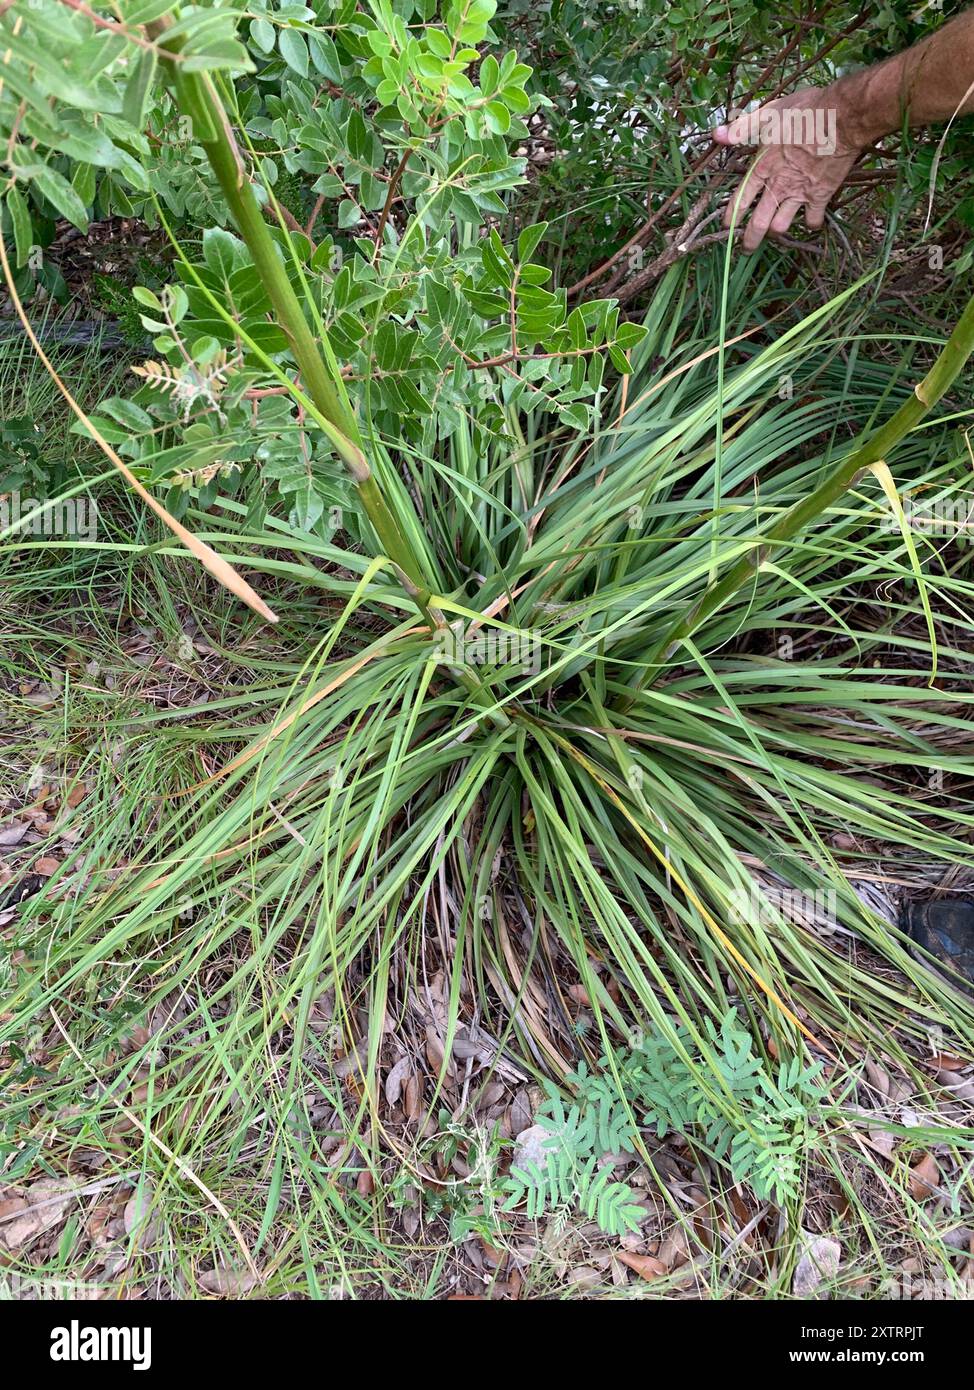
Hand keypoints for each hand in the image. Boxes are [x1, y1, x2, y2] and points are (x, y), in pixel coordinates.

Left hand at [712, 87, 865, 251]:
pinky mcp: (820, 196)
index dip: (731, 217)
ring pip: (781, 227)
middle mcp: (778, 185)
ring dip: (776, 232)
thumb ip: (742, 128)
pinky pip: (812, 220)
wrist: (842, 118)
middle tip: (746, 250)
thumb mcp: (770, 113)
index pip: (740, 199)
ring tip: (774, 233)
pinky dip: (810, 224)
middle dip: (749, 241)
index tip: (726, 228)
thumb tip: (716, 135)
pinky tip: (809, 222)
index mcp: (763, 167)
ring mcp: (799, 193)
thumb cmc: (806, 111)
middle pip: (758, 223)